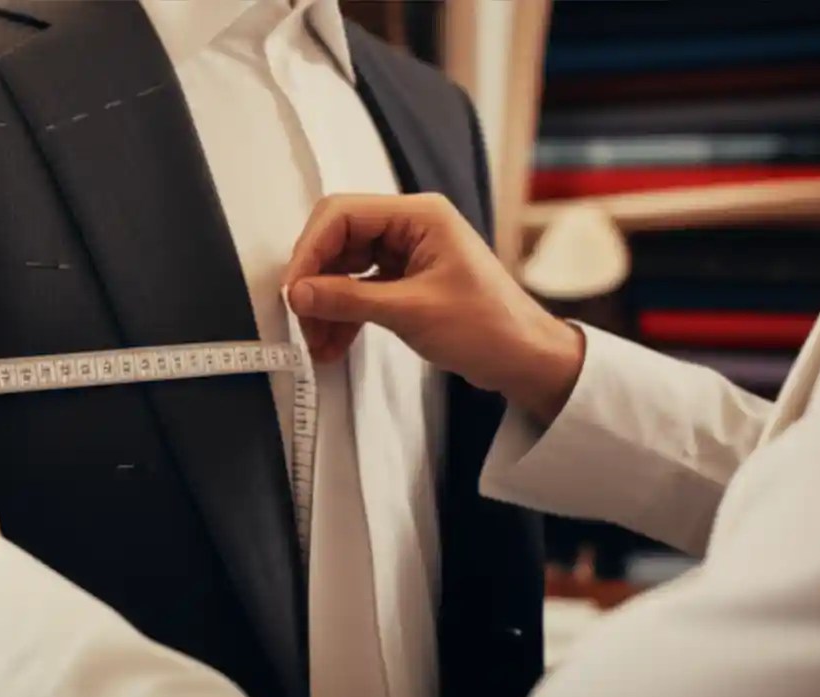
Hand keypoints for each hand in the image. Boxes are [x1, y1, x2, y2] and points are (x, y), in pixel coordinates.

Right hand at [283, 193, 584, 422]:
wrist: (525, 359)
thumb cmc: (489, 327)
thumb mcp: (412, 312)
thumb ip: (349, 299)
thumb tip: (299, 293)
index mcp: (419, 215)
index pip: (343, 214)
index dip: (311, 249)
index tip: (294, 289)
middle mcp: (409, 225)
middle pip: (338, 238)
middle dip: (315, 280)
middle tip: (301, 318)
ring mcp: (405, 252)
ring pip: (343, 268)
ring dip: (325, 304)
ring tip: (317, 342)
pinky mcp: (403, 279)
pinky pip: (358, 289)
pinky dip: (342, 314)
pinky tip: (332, 343)